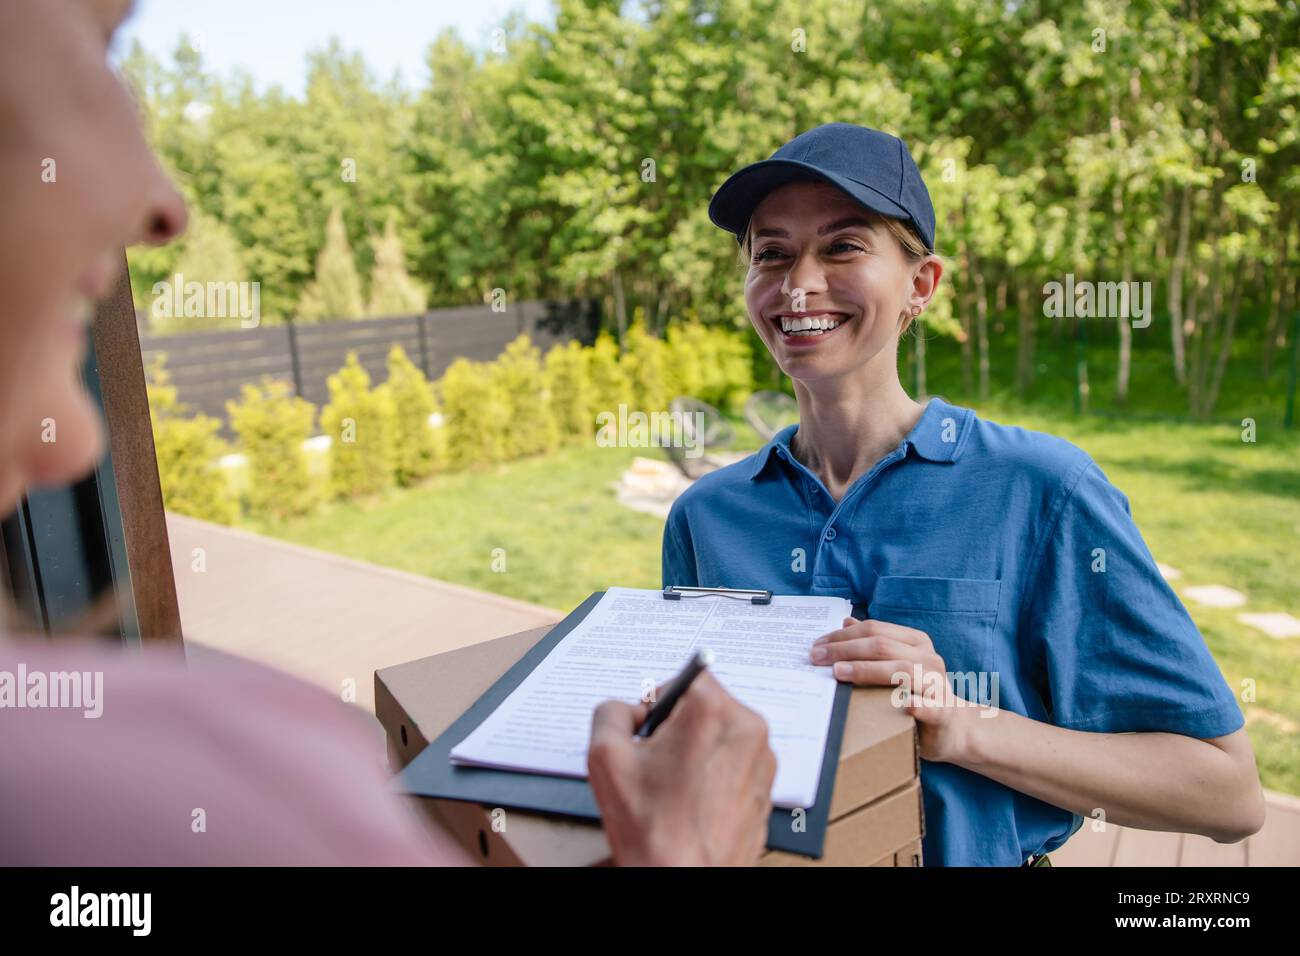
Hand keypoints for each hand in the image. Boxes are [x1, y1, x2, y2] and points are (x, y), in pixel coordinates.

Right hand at [587, 671, 775, 865]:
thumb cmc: (651, 828)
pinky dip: (715, 773)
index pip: (688, 676)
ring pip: (722, 734)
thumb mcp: (604, 756)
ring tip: (675, 786)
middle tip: (658, 762)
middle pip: (708, 705)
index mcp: (714, 711)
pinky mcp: (767, 787)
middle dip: (680, 726)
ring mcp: (764, 760)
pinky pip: (736, 762)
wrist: (684, 880)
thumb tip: (628, 708)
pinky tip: (693, 801)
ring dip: (698, 750)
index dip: (661, 701)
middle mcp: (748, 729)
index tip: (652, 729)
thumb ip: (611, 711)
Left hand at [810, 617, 981, 762]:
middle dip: (845, 650)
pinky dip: (919, 706)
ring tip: (838, 673)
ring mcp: (937, 685)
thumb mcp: (895, 663)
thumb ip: (875, 643)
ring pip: (901, 671)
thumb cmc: (917, 692)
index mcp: (915, 642)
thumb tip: (846, 622)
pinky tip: (905, 706)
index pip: (876, 630)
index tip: (817, 646)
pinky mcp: (943, 712)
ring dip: (867, 671)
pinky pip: (931, 707)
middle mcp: (927, 658)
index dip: (843, 636)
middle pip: (882, 646)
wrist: (953, 728)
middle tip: (816, 658)